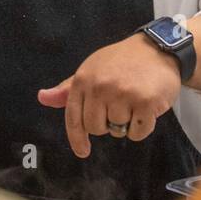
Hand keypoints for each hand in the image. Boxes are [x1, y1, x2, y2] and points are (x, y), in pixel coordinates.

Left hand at [37, 33, 180, 157]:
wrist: (158, 48)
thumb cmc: (122, 61)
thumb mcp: (92, 70)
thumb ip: (68, 89)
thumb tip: (43, 98)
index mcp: (84, 80)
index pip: (73, 118)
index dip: (77, 138)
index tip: (83, 151)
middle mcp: (101, 87)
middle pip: (96, 128)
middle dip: (108, 124)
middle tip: (119, 105)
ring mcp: (124, 94)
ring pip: (118, 131)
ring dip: (127, 123)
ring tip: (135, 100)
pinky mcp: (146, 102)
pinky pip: (138, 133)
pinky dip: (143, 126)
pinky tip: (147, 107)